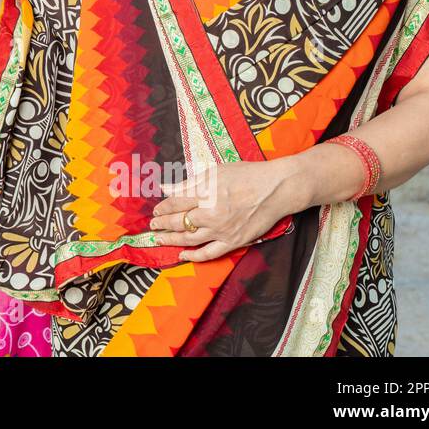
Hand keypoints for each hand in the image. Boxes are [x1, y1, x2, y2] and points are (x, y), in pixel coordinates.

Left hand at [148, 160, 299, 262]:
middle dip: (162, 224)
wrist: (275, 189)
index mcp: (205, 192)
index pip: (176, 202)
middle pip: (179, 221)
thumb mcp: (215, 171)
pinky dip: (194, 256)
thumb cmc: (246, 175)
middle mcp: (210, 213)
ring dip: (171, 239)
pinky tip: (182, 255)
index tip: (156, 210)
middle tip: (153, 225)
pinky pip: (209, 253)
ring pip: (189, 238)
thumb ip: (189, 182)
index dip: (163, 207)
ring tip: (160, 239)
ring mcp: (221, 229)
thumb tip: (167, 188)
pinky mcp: (233, 241)